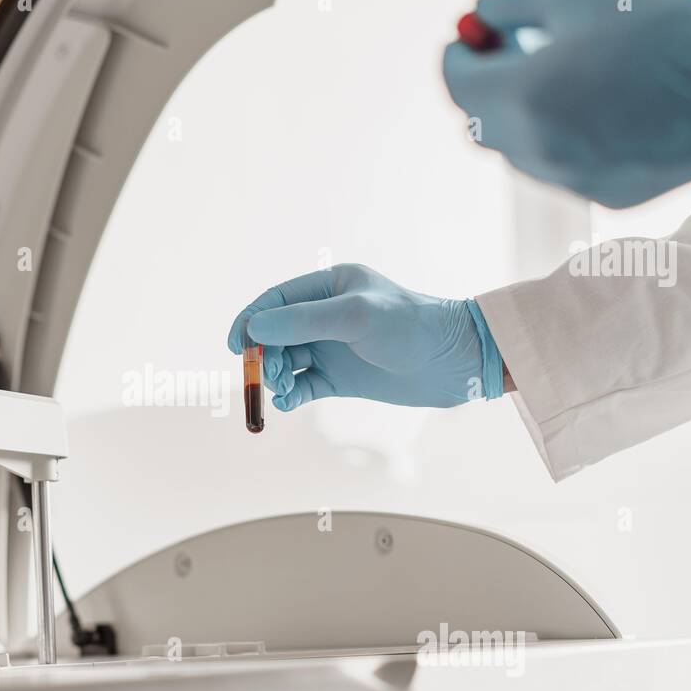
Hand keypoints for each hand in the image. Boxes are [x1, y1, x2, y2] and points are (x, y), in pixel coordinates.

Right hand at [225, 264, 501, 409]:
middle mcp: (327, 316)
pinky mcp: (341, 379)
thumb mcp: (354, 317)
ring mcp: (333, 348)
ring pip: (286, 361)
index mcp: (330, 287)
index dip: (252, 320)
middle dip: (264, 353)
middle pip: (276, 333)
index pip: (276, 300)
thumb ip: (302, 321)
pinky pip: (303, 386)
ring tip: (281, 388)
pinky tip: (289, 402)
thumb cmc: (411, 327)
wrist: (454, 363)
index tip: (237, 345)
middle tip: (267, 373)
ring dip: (275, 375)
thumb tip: (254, 328)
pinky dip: (290, 395)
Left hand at [442, 0, 690, 207]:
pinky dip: (560, 141)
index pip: (456, 85)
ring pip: (517, 153)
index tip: (468, 40)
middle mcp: (538, 148)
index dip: (456, 57)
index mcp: (525, 95)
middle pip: (477, 124)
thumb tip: (477, 13)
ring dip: (521, 119)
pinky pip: (559, 170)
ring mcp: (569, 179)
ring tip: (563, 80)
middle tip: (507, 56)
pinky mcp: (601, 195)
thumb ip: (516, 8)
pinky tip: (601, 111)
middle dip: (483, 88)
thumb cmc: (662, 27)